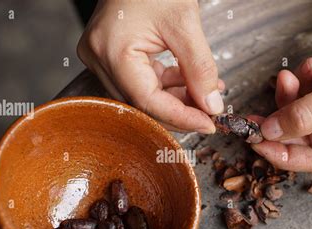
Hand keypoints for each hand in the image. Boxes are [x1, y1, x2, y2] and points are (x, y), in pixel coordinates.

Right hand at [77, 0, 224, 133]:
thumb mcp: (184, 22)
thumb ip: (200, 67)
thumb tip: (212, 104)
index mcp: (111, 51)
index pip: (148, 101)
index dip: (180, 117)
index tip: (208, 123)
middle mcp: (99, 59)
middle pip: (143, 103)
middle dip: (180, 110)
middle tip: (209, 112)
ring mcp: (102, 58)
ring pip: (143, 96)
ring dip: (176, 98)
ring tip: (206, 92)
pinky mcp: (110, 55)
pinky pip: (140, 81)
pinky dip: (166, 84)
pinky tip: (189, 81)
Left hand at [250, 0, 311, 172]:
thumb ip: (302, 117)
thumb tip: (270, 132)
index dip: (282, 154)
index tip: (256, 143)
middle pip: (303, 139)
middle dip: (280, 123)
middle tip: (255, 117)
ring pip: (300, 117)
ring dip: (290, 98)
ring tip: (287, 77)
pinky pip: (306, 98)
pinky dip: (301, 84)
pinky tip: (309, 67)